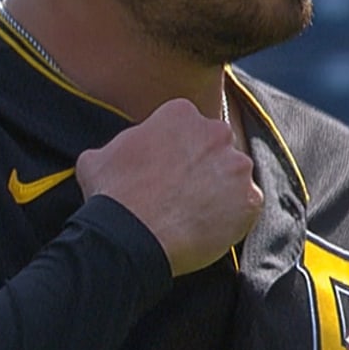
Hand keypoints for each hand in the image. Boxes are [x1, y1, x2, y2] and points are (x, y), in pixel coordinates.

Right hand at [76, 98, 262, 275]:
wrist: (131, 236)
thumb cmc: (112, 194)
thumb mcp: (98, 156)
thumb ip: (122, 143)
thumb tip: (121, 151)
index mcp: (181, 113)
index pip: (187, 126)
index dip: (176, 149)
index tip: (166, 169)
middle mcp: (216, 132)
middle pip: (215, 146)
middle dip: (202, 164)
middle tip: (182, 191)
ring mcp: (236, 166)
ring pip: (232, 175)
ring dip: (219, 190)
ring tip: (194, 213)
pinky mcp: (250, 199)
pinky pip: (246, 205)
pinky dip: (232, 216)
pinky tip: (207, 228)